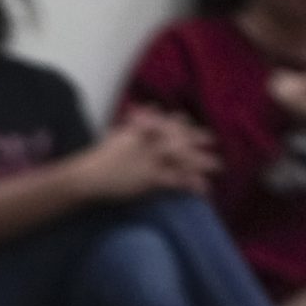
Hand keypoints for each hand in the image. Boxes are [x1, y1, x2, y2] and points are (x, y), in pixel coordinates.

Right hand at [84, 113, 217, 199]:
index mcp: (139, 132)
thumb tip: (141, 116)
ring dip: (201, 161)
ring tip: (218, 165)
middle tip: (212, 140)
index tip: (189, 123)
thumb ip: (130, 127)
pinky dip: (191, 184)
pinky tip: (202, 189)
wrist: (87, 177)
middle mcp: (149, 143)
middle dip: (196, 139)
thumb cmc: (96, 160)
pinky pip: (176, 180)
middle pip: (178, 138)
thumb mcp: (113, 137)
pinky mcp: (150, 178)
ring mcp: (151, 160)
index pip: (163, 123)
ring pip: (182, 158)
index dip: (178, 124)